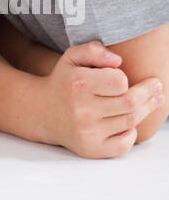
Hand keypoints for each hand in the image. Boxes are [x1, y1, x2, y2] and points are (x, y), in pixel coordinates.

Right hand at [41, 40, 163, 157]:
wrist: (43, 111)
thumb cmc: (64, 81)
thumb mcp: (72, 57)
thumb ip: (93, 50)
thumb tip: (118, 60)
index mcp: (78, 84)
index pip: (120, 81)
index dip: (124, 78)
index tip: (122, 77)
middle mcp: (82, 110)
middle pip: (130, 103)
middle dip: (148, 94)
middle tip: (157, 87)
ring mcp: (87, 132)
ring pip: (130, 121)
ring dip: (144, 110)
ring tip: (154, 100)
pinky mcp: (91, 149)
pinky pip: (123, 144)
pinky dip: (131, 134)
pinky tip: (130, 124)